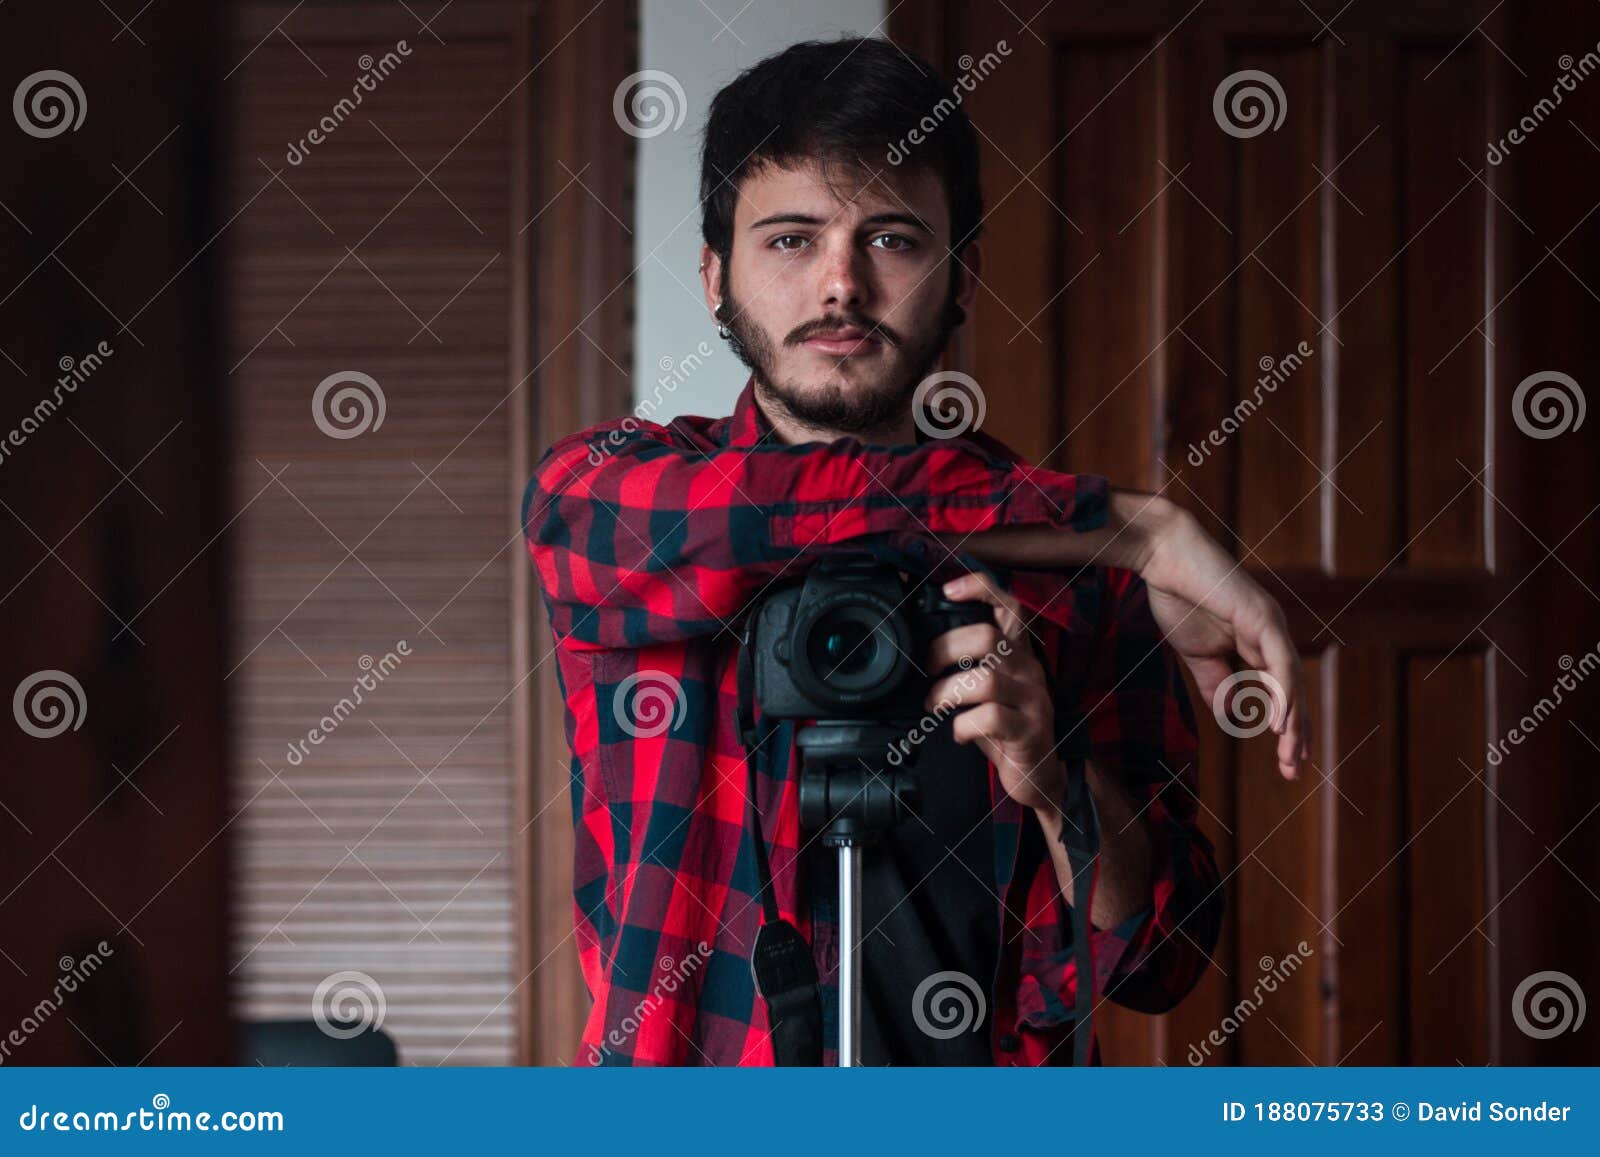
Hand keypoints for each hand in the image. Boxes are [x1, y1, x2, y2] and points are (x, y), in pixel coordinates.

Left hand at [924, 571, 1064, 810]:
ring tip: (935, 703)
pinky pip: (990, 718)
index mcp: (1018, 655)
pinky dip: (963, 726)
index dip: (983, 589)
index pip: (1010, 607)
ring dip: (947, 692)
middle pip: (988, 638)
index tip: (949, 590)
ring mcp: (1032, 700)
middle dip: (945, 649)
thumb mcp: (989, 691)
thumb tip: (924, 649)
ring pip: (984, 680)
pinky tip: (959, 733)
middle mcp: (1029, 671)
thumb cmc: (1006, 729)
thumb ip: (969, 666)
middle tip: (928, 669)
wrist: (1040, 774)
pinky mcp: (1029, 731)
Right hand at [1139, 506, 1309, 779]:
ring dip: (1293, 722)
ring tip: (1290, 754)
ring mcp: (1271, 625)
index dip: (1286, 729)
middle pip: (1294, 693)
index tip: (1287, 765)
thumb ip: (1216, 682)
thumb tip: (1232, 715)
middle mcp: (1273, 636)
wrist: (1164, 558)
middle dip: (1296, 734)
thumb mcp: (1197, 652)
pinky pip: (1278, 662)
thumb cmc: (1178, 596)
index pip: (1281, 693)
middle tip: (1293, 772)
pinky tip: (1280, 722)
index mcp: (1259, 643)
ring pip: (1292, 682)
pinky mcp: (1261, 617)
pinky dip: (1282, 693)